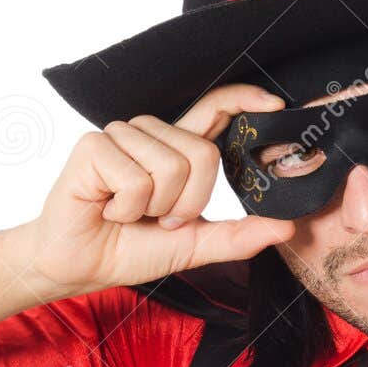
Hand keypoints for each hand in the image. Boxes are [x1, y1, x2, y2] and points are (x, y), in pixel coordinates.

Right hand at [11, 84, 296, 297]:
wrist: (81, 266)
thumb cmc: (131, 248)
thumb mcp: (194, 245)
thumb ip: (238, 235)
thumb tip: (286, 226)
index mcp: (177, 148)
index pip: (216, 109)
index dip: (244, 100)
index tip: (275, 104)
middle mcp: (151, 134)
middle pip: (202, 154)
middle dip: (186, 203)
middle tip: (156, 218)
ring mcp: (121, 135)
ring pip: (171, 167)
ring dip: (154, 208)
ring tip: (127, 212)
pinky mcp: (94, 145)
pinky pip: (137, 180)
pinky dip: (126, 208)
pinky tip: (106, 208)